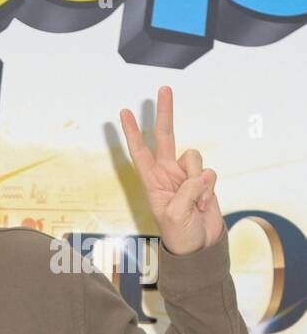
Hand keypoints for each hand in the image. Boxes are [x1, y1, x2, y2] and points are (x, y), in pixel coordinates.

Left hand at [119, 86, 223, 255]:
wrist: (199, 245)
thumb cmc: (179, 234)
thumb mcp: (175, 216)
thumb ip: (186, 192)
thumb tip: (199, 174)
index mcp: (151, 181)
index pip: (139, 151)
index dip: (132, 132)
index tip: (124, 112)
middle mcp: (166, 173)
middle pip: (165, 136)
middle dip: (164, 112)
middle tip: (163, 88)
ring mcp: (185, 175)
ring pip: (194, 157)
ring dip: (197, 179)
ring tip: (194, 202)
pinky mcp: (203, 179)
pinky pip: (209, 172)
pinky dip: (209, 187)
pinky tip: (204, 203)